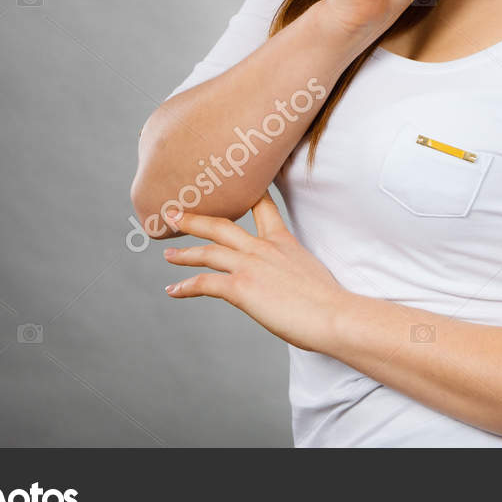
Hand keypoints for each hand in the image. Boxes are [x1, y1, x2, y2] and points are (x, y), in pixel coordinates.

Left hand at [161, 194, 350, 352]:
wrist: (334, 314)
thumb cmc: (331, 302)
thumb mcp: (312, 273)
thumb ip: (294, 271)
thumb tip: (292, 285)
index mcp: (284, 241)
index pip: (263, 208)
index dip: (246, 196)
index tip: (232, 188)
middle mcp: (263, 247)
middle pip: (222, 225)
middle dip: (195, 219)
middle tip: (174, 214)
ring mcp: (250, 265)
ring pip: (208, 251)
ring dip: (185, 252)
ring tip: (167, 253)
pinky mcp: (241, 287)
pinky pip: (204, 283)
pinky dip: (186, 286)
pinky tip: (174, 291)